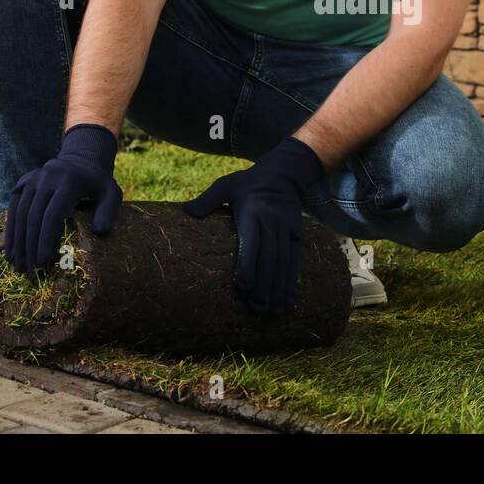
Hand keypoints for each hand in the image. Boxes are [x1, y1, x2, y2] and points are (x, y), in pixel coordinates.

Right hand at [5, 123, 122, 275]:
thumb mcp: (111, 194)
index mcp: (68, 182)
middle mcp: (46, 178)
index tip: (44, 263)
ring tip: (19, 267)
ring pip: (19, 214)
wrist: (80, 160)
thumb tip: (100, 232)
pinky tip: (11, 252)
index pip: (52, 215)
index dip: (45, 241)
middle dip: (30, 247)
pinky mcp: (22, 182)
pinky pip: (12, 209)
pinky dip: (10, 231)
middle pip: (33, 218)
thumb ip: (108, 212)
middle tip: (31, 272)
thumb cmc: (97, 184)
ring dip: (17, 243)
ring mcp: (32, 179)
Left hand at [182, 136, 325, 310]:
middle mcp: (271, 222)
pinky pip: (295, 260)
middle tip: (256, 308)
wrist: (284, 174)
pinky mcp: (297, 235)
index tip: (242, 286)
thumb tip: (186, 212)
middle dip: (263, 284)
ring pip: (283, 262)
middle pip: (269, 257)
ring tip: (270, 309)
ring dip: (278, 288)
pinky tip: (288, 300)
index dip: (248, 265)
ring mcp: (286, 229)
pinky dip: (292, 281)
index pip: (251, 241)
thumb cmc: (248, 183)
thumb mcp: (227, 184)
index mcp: (252, 212)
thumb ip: (208, 199)